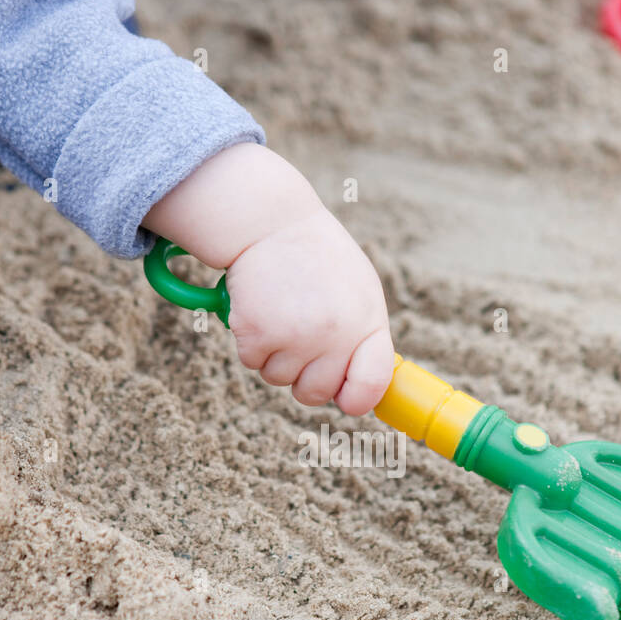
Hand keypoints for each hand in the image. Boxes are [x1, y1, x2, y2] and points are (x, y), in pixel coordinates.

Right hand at [143, 144, 393, 415]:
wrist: (270, 221)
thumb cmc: (318, 258)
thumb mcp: (359, 292)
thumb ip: (363, 337)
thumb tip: (360, 388)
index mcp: (367, 324)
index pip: (370, 387)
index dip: (355, 398)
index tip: (344, 396)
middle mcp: (335, 336)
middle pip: (315, 393)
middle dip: (303, 376)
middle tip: (298, 336)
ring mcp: (295, 337)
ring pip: (278, 379)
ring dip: (273, 354)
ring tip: (280, 311)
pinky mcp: (257, 334)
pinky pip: (251, 362)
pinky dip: (250, 342)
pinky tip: (259, 308)